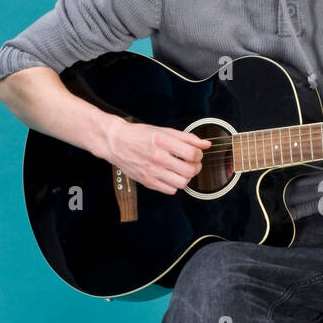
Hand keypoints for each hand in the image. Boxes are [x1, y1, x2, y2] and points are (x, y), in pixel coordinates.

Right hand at [96, 118, 210, 194]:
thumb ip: (187, 138)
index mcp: (162, 141)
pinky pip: (170, 190)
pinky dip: (174, 185)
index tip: (195, 153)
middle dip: (196, 167)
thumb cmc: (140, 135)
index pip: (192, 153)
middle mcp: (157, 157)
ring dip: (186, 177)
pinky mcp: (147, 182)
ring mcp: (151, 171)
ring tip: (181, 170)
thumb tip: (207, 144)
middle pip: (190, 170)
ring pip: (182, 183)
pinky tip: (170, 176)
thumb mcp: (164, 131)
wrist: (116, 142)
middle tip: (192, 163)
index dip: (198, 154)